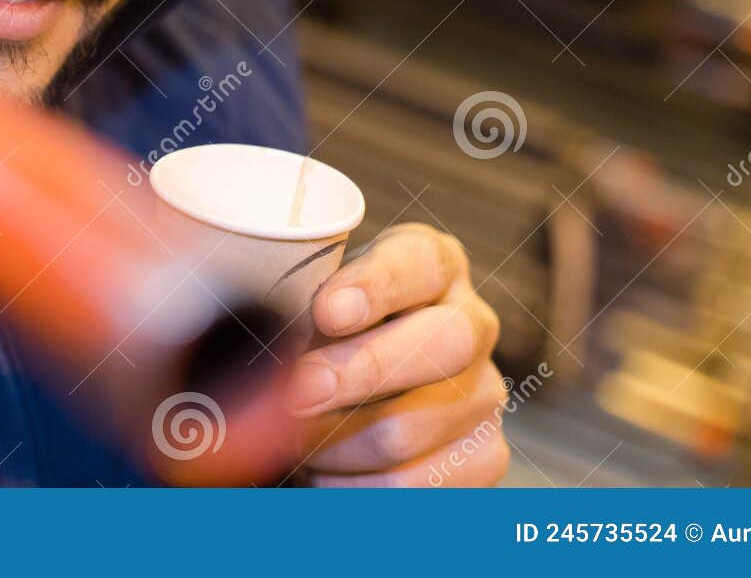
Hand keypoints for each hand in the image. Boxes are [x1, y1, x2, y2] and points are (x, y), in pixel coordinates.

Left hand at [290, 223, 508, 486]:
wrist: (353, 393)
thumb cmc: (321, 332)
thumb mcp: (310, 297)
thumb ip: (294, 300)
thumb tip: (264, 334)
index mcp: (434, 265)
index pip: (419, 264)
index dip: (376, 287)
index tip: (327, 311)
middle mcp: (472, 323)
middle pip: (440, 345)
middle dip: (359, 372)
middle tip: (298, 390)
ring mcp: (486, 392)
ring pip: (410, 427)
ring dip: (335, 441)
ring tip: (291, 438)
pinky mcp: (485, 454)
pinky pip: (413, 486)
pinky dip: (352, 487)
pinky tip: (320, 474)